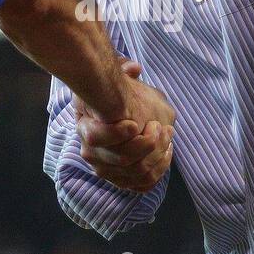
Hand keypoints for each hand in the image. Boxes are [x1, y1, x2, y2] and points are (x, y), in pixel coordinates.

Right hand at [75, 61, 175, 192]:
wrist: (125, 110)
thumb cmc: (122, 94)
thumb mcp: (121, 78)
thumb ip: (126, 72)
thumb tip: (133, 69)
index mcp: (86, 127)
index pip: (95, 137)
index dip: (116, 133)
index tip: (135, 123)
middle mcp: (91, 153)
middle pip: (123, 159)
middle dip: (149, 143)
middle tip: (160, 127)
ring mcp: (105, 170)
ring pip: (137, 172)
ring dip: (158, 154)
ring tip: (167, 135)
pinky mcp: (122, 180)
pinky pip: (142, 184)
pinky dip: (159, 169)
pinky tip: (166, 151)